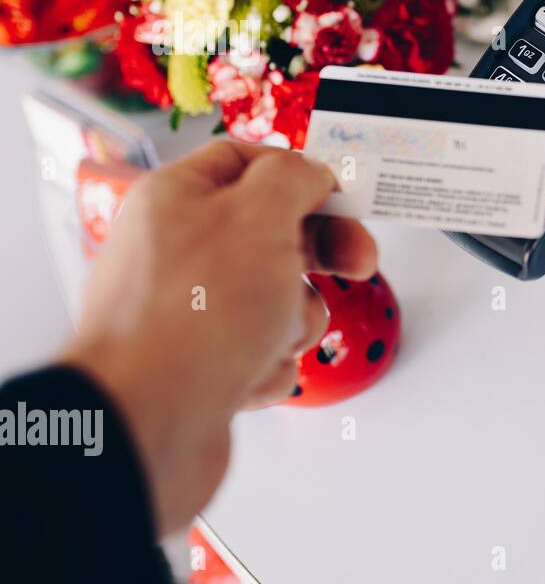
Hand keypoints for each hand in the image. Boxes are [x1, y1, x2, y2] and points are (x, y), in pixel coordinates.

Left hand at [61, 141, 377, 534]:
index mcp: (176, 198)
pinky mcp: (200, 364)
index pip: (247, 162)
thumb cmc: (193, 316)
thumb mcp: (262, 216)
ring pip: (276, 297)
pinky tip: (249, 373)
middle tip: (356, 262)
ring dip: (295, 318)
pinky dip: (269, 364)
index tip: (343, 199)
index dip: (301, 174)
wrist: (148, 422)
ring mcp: (187, 310)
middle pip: (271, 232)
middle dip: (320, 252)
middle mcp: (176, 250)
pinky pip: (262, 352)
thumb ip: (293, 179)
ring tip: (273, 335)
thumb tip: (309, 176)